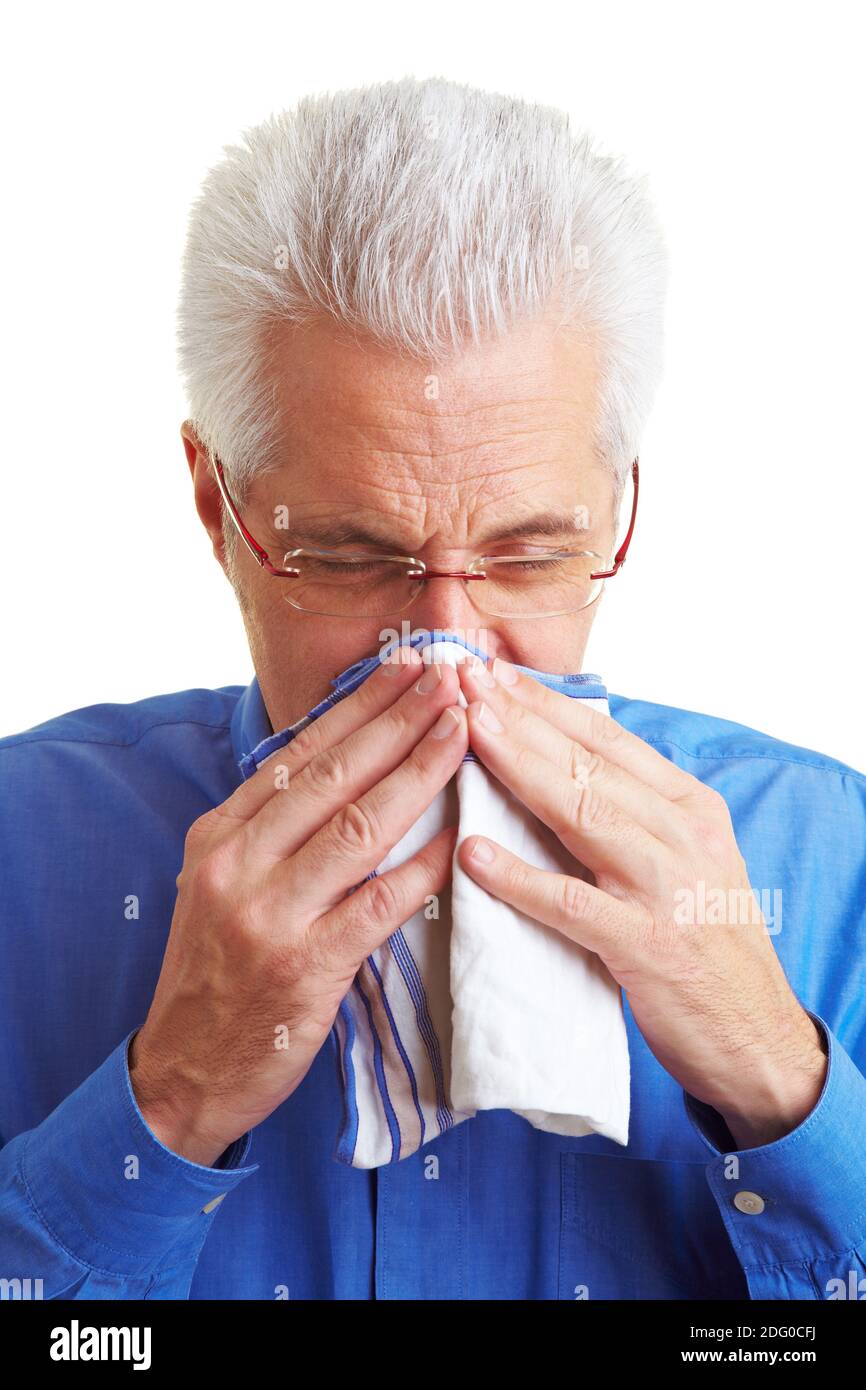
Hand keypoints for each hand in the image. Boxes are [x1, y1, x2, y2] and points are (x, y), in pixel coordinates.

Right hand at [129, 650, 466, 1165]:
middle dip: (398, 717)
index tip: (407, 664)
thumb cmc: (221, 970)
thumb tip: (348, 763)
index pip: (300, 751)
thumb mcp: (226, 883)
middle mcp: (238, 862)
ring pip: (356, 826)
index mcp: (222, 834)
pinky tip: (461, 837)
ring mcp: (268, 914)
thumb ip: (276, 829)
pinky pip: (377, 906)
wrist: (184, 1069)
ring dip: (418, 772)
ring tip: (462, 730)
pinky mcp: (304, 966)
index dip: (360, 704)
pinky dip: (423, 869)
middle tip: (449, 675)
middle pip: (332, 774)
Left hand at [455, 655, 827, 1149]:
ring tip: (466, 733)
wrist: (756, 1036)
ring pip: (582, 812)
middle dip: (520, 717)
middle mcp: (683, 835)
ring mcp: (666, 888)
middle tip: (462, 679)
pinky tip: (473, 855)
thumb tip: (558, 765)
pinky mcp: (647, 947)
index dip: (545, 702)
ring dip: (518, 768)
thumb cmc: (705, 943)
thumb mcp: (686, 859)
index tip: (491, 672)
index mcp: (689, 807)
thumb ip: (633, 813)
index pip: (607, 738)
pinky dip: (519, 878)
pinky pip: (572, 905)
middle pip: (588, 763)